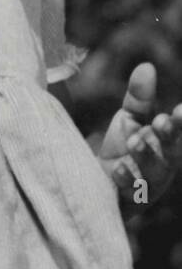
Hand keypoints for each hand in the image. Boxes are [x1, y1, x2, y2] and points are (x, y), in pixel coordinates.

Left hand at [99, 61, 181, 203]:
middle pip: (171, 152)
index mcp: (166, 143)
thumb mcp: (130, 120)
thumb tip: (146, 67)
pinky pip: (132, 193)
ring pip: (154, 173)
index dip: (181, 122)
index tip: (180, 109)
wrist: (95, 182)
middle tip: (160, 122)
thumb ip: (139, 98)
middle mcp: (163, 165)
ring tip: (134, 141)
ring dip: (146, 156)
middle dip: (168, 137)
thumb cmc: (121, 149)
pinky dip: (127, 180)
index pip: (178, 131)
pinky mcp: (130, 201)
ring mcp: (148, 185)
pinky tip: (118, 169)